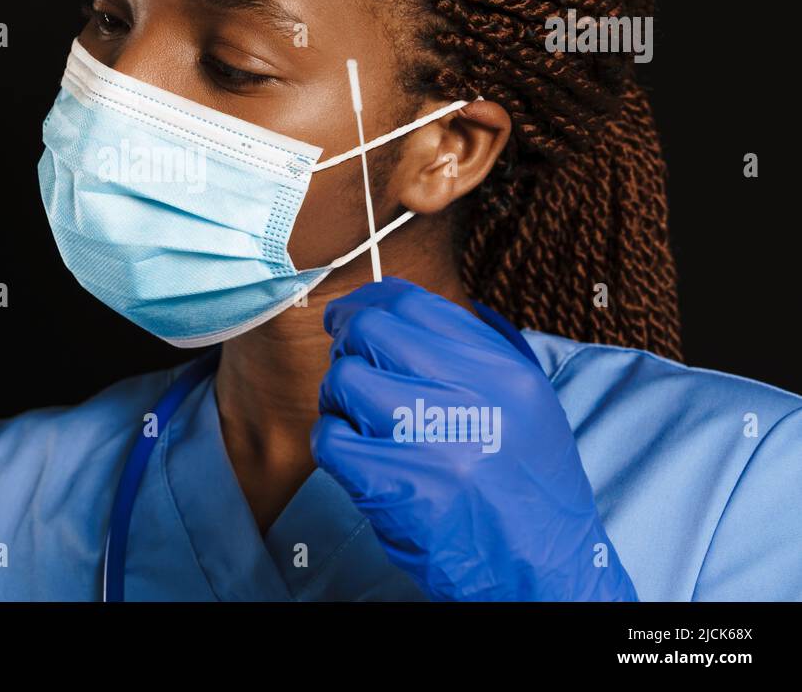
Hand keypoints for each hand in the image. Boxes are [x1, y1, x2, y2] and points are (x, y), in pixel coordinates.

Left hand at [311, 277, 634, 600]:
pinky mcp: (394, 483)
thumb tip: (396, 309)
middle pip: (372, 331)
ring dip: (339, 398)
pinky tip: (357, 457)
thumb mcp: (524, 405)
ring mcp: (429, 438)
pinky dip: (332, 443)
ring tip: (359, 421)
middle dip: (347, 343)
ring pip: (344, 379)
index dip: (371, 303)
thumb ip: (470, 355)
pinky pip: (330, 437)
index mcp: (503, 371)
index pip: (415, 305)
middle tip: (348, 364)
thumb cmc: (526, 490)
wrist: (544, 571)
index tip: (353, 314)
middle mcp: (470, 395)